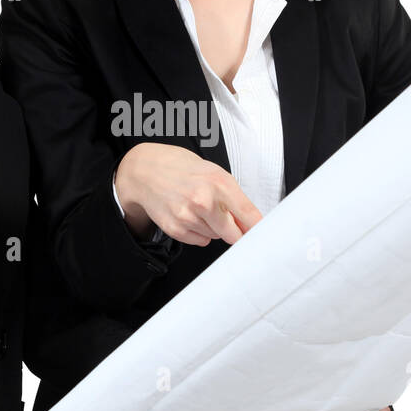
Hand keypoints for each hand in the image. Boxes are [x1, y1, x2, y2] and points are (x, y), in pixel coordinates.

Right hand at [114, 143, 262, 246]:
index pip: (250, 216)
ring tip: (198, 207)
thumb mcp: (214, 173)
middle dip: (234, 230)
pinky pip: (200, 240)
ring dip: (213, 227)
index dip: (259, 229)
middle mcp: (205, 201)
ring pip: (216, 237)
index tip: (264, 236)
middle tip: (226, 218)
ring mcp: (188, 216)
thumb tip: (250, 224)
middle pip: (234, 235)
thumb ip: (233, 198)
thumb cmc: (182, 169)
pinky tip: (188, 214)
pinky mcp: (176, 228)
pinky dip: (198, 232)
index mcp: (220, 183)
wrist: (145, 170)